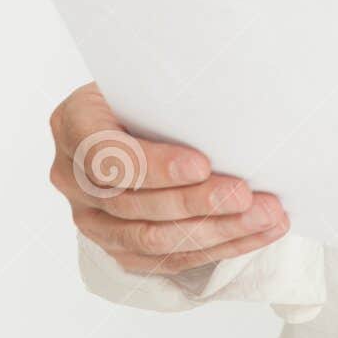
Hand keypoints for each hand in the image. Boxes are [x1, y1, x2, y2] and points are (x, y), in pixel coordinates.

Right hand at [49, 82, 288, 275]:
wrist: (133, 116)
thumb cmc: (147, 93)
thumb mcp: (149, 80)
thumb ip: (171, 95)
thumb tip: (231, 101)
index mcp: (75, 124)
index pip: (105, 154)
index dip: (153, 166)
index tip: (202, 165)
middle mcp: (73, 177)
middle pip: (133, 203)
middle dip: (197, 202)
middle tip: (246, 196)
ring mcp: (92, 218)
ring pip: (152, 239)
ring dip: (216, 230)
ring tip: (264, 216)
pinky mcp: (118, 246)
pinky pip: (167, 258)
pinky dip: (218, 246)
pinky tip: (256, 232)